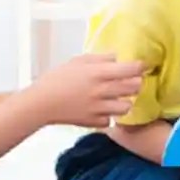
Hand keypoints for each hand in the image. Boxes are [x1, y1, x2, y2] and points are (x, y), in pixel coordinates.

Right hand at [26, 53, 143, 127]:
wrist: (40, 104)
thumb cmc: (56, 79)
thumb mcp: (77, 62)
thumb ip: (99, 58)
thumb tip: (117, 57)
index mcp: (98, 73)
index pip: (131, 69)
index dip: (139, 67)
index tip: (138, 66)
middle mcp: (102, 91)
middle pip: (135, 87)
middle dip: (135, 83)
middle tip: (129, 81)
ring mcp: (99, 108)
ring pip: (127, 107)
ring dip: (125, 102)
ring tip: (117, 98)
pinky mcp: (94, 122)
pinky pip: (111, 120)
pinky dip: (108, 116)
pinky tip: (102, 110)